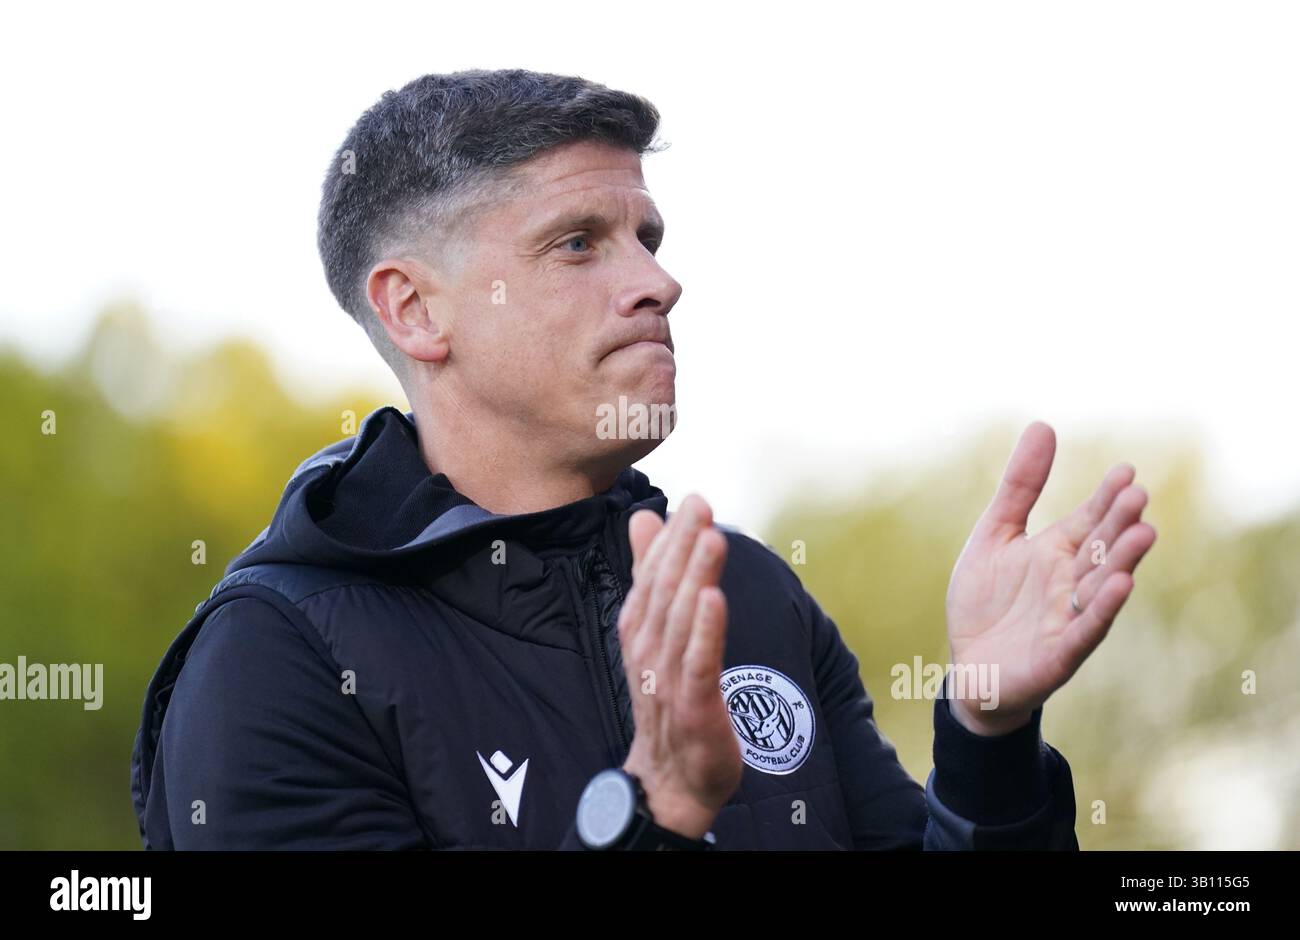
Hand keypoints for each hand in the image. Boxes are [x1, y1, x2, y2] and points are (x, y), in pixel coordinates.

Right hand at [617, 494, 742, 837]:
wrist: (671, 779)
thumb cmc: (666, 697)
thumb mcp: (656, 630)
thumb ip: (652, 574)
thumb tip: (646, 517)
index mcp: (640, 629)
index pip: (653, 576)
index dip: (672, 538)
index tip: (693, 500)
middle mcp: (647, 649)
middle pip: (665, 591)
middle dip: (682, 546)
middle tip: (700, 504)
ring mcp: (666, 678)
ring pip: (681, 621)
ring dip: (695, 577)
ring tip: (710, 537)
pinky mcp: (692, 706)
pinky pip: (698, 663)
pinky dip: (705, 632)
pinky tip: (716, 600)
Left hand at [945, 422, 1156, 735]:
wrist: (969, 669)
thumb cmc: (985, 602)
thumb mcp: (994, 535)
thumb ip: (1019, 488)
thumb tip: (1044, 425)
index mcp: (1058, 553)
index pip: (1089, 519)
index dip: (1106, 497)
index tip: (1126, 470)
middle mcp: (1071, 583)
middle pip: (1101, 549)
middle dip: (1119, 523)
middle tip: (1137, 494)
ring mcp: (1069, 619)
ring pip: (1102, 587)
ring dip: (1121, 562)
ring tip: (1143, 533)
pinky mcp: (1060, 654)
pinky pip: (1085, 631)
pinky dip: (1102, 610)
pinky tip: (1120, 586)